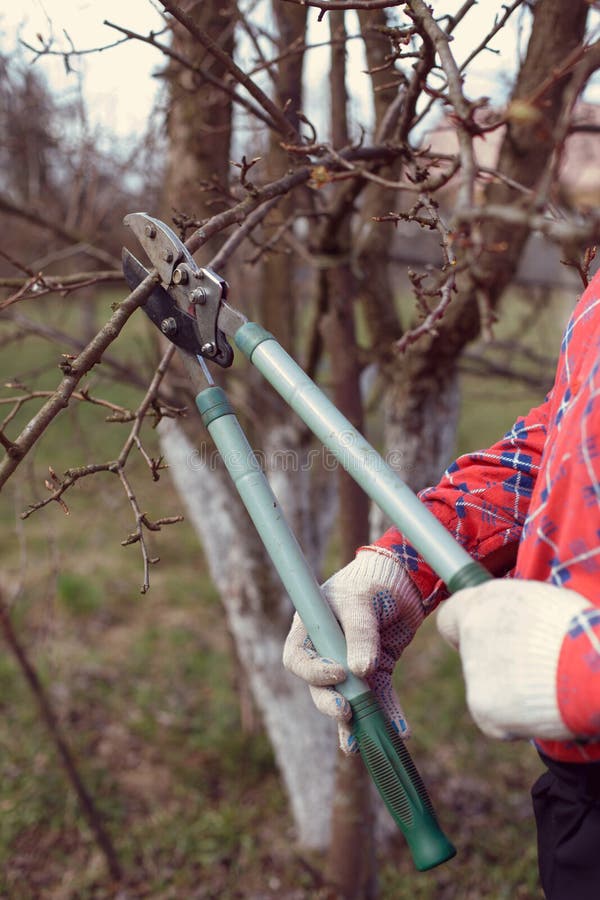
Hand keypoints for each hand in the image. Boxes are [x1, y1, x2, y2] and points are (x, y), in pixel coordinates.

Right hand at [282, 547, 423, 752]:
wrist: (404, 576)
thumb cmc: (372, 579)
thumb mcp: (362, 600)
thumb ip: (360, 633)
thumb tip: (360, 672)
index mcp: (311, 628)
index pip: (298, 659)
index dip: (313, 673)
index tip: (339, 673)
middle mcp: (327, 649)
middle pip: (320, 687)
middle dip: (332, 705)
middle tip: (349, 714)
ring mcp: (351, 662)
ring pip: (349, 698)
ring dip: (359, 721)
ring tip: (370, 742)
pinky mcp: (377, 669)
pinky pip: (380, 697)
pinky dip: (388, 714)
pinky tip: (400, 731)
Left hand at [436, 579, 592, 739]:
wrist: (591, 666)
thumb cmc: (577, 628)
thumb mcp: (542, 600)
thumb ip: (514, 611)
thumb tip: (514, 621)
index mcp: (482, 602)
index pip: (450, 617)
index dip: (465, 631)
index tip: (484, 640)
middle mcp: (470, 634)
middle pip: (472, 655)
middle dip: (497, 664)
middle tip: (533, 669)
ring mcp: (474, 673)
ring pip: (486, 688)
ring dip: (511, 691)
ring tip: (550, 685)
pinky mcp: (483, 708)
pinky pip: (497, 720)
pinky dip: (517, 720)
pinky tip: (545, 706)